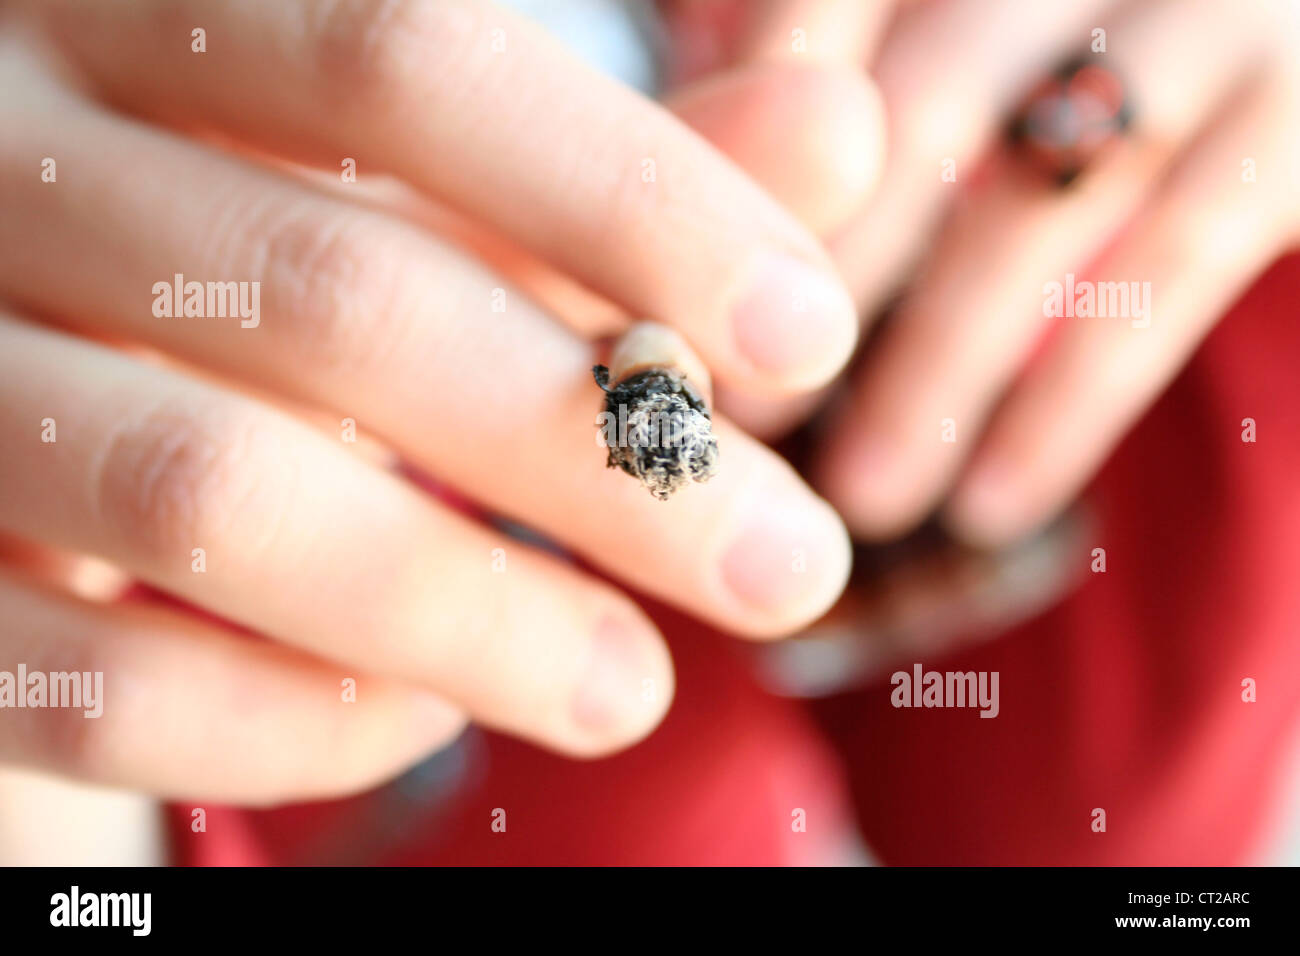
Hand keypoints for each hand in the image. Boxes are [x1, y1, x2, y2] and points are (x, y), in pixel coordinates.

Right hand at [0, 0, 868, 802]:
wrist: (30, 385)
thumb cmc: (269, 260)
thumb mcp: (439, 194)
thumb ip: (617, 175)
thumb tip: (844, 131)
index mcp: (140, 12)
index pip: (399, 58)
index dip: (633, 198)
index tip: (814, 338)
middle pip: (338, 298)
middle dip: (607, 457)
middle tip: (789, 567)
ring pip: (214, 498)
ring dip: (472, 615)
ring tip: (633, 688)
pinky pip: (99, 683)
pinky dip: (293, 720)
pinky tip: (418, 715)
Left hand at [685, 0, 1299, 547]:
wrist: (1260, 77)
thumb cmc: (1059, 74)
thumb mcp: (955, 49)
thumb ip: (821, 70)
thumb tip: (683, 142)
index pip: (825, 13)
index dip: (742, 152)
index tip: (676, 299)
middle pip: (921, 103)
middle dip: (817, 277)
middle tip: (730, 423)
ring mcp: (1212, 7)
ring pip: (1041, 194)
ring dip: (936, 367)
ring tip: (856, 501)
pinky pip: (1178, 261)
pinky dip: (1071, 397)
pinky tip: (988, 505)